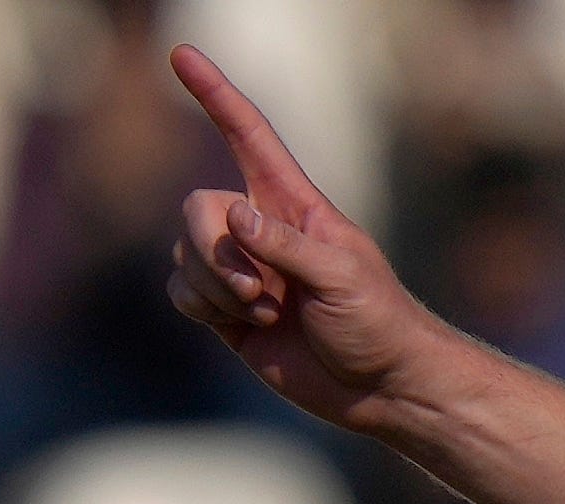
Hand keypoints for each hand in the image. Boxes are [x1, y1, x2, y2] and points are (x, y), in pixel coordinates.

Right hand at [162, 47, 446, 428]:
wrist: (383, 388)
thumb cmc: (379, 323)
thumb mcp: (343, 277)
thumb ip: (285, 245)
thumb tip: (233, 217)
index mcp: (296, 206)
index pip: (248, 138)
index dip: (216, 96)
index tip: (182, 54)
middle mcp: (262, 230)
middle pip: (198, 208)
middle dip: (214, 249)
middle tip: (261, 291)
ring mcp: (243, 269)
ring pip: (186, 254)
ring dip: (220, 288)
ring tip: (270, 313)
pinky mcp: (225, 310)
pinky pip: (182, 292)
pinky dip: (206, 307)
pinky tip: (248, 326)